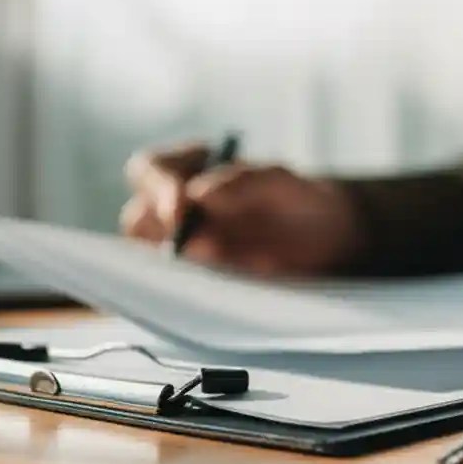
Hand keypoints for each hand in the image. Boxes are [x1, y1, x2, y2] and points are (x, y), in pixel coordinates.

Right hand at [120, 143, 363, 276]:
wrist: (323, 240)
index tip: (180, 210)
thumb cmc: (299, 200)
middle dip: (159, 236)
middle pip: (138, 220)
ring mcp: (179, 243)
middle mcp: (173, 205)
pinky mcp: (192, 278)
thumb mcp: (284, 183)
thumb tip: (202, 192)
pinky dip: (187, 292)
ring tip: (210, 278)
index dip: (158, 189)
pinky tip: (216, 297)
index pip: (151, 169)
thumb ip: (247, 180)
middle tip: (192, 255)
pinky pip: (175, 287)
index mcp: (190, 166)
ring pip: (149, 258)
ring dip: (170, 269)